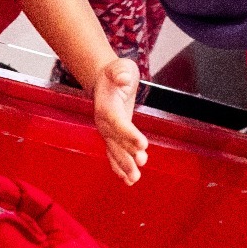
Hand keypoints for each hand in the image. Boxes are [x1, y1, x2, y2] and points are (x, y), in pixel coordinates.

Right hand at [92, 56, 148, 184]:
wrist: (104, 81)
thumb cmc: (115, 73)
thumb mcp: (119, 67)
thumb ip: (120, 72)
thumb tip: (123, 79)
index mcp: (106, 106)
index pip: (118, 122)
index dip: (129, 133)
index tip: (142, 144)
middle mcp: (103, 122)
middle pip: (116, 141)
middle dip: (128, 154)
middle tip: (140, 163)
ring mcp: (106, 131)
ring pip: (115, 151)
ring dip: (124, 165)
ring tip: (134, 179)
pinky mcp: (112, 137)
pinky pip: (113, 154)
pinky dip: (120, 167)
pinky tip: (128, 180)